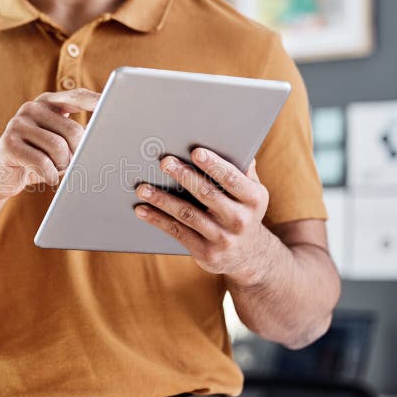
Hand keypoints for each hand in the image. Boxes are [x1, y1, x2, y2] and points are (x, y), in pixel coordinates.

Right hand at [0, 88, 98, 199]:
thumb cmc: (36, 159)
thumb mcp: (57, 143)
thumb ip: (74, 136)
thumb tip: (101, 139)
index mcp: (47, 103)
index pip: (77, 96)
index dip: (96, 100)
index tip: (115, 101)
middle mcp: (32, 108)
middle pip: (74, 131)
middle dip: (77, 154)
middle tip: (68, 164)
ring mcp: (17, 124)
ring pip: (59, 148)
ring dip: (62, 166)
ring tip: (54, 170)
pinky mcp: (8, 143)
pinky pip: (42, 162)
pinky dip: (50, 175)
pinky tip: (47, 177)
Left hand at [134, 148, 271, 284]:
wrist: (249, 255)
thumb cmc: (243, 211)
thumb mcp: (251, 192)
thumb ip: (242, 169)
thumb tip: (231, 141)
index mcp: (254, 199)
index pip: (231, 178)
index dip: (213, 165)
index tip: (195, 152)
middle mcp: (240, 220)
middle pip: (207, 194)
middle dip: (184, 176)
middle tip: (164, 162)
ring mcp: (223, 238)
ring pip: (188, 214)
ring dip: (162, 200)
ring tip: (143, 188)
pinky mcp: (206, 253)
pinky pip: (178, 232)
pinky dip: (158, 219)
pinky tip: (142, 210)